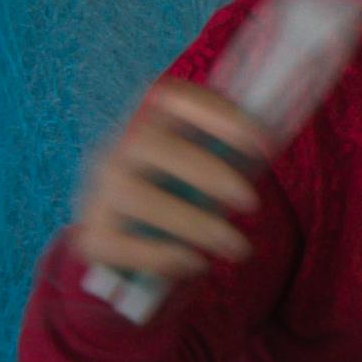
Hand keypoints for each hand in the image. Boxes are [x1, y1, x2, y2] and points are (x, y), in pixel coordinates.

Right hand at [63, 77, 280, 297]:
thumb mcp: (190, 167)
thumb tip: (269, 143)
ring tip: (237, 247)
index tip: (262, 142)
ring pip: (135, 195)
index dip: (217, 113)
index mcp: (144, 124)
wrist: (115, 239)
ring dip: (194, 223)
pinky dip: (162, 255)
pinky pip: (120, 242)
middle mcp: (113, 151)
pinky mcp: (91, 237)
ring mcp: (97, 194)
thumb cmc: (169, 196)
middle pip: (149, 143)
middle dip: (207, 171)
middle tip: (252, 202)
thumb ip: (220, 152)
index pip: (171, 97)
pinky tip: (196, 264)